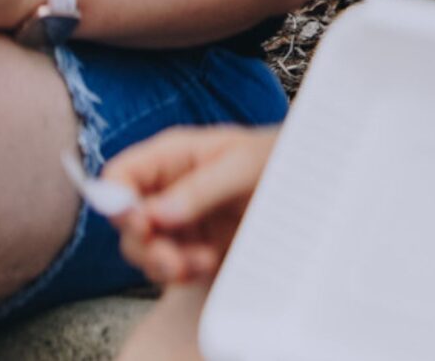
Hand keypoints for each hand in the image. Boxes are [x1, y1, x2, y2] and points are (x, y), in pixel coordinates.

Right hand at [103, 125, 277, 287]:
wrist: (319, 183)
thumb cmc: (277, 158)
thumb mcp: (241, 165)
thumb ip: (198, 188)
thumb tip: (157, 214)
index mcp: (169, 158)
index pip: (120, 176)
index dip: (116, 200)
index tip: (138, 224)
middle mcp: (167, 191)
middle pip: (126, 221)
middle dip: (143, 244)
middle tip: (172, 259)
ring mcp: (183, 222)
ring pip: (146, 250)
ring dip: (164, 263)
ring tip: (201, 262)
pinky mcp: (200, 249)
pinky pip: (175, 268)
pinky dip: (186, 274)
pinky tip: (210, 266)